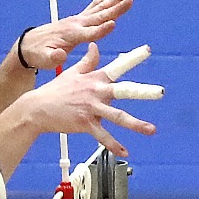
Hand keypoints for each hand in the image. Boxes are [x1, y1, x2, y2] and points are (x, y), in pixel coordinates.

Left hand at [18, 0, 135, 69]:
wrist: (31, 44)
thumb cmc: (39, 54)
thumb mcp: (44, 60)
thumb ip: (52, 58)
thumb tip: (60, 56)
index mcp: (72, 35)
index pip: (90, 32)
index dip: (101, 30)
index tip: (114, 23)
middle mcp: (77, 23)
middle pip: (100, 14)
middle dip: (116, 6)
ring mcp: (79, 19)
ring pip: (101, 6)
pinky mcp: (80, 19)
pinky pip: (96, 6)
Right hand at [19, 43, 160, 156]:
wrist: (38, 107)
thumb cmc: (56, 91)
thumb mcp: (73, 72)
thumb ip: (88, 61)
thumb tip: (96, 46)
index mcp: (95, 78)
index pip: (118, 66)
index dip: (133, 58)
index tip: (148, 51)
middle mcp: (96, 91)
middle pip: (124, 90)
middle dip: (143, 91)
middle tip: (160, 92)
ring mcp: (91, 107)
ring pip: (118, 116)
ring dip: (136, 124)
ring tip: (152, 130)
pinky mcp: (85, 123)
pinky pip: (103, 136)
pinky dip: (114, 146)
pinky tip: (125, 152)